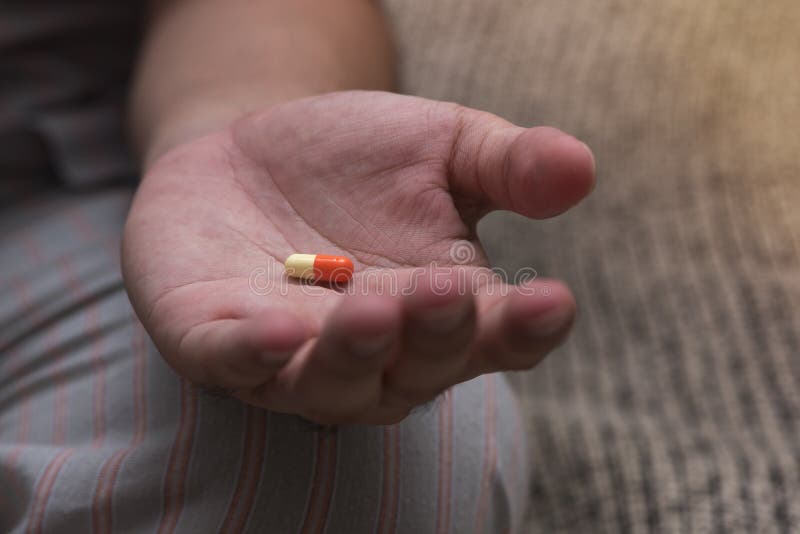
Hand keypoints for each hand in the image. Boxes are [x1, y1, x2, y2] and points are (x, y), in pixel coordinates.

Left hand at [121, 91, 594, 423]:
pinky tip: (275, 332)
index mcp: (443, 313)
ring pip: (332, 383)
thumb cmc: (357, 161)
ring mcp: (295, 357)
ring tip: (374, 311)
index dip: (526, 329)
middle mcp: (378, 355)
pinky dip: (253, 357)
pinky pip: (234, 365)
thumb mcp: (442, 146)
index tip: (552, 300)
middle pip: (417, 370)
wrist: (249, 153)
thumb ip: (507, 163)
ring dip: (355, 356)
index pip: (497, 338)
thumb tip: (580, 169)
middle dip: (434, 338)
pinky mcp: (216, 339)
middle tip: (444, 291)